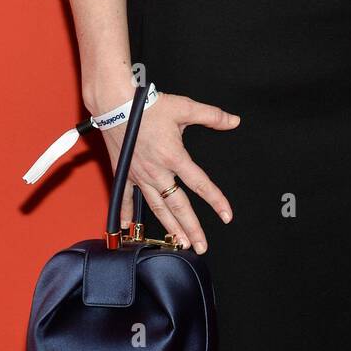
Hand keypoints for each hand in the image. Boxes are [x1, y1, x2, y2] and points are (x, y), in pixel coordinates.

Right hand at [100, 90, 239, 251]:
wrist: (116, 104)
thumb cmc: (149, 106)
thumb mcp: (185, 108)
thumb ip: (212, 116)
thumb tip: (233, 120)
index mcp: (174, 157)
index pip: (200, 184)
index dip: (216, 200)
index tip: (226, 215)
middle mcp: (157, 171)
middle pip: (178, 206)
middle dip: (191, 228)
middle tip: (201, 246)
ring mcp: (139, 175)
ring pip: (156, 207)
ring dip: (168, 227)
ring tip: (178, 243)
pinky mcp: (124, 173)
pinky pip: (125, 197)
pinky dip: (125, 213)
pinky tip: (127, 228)